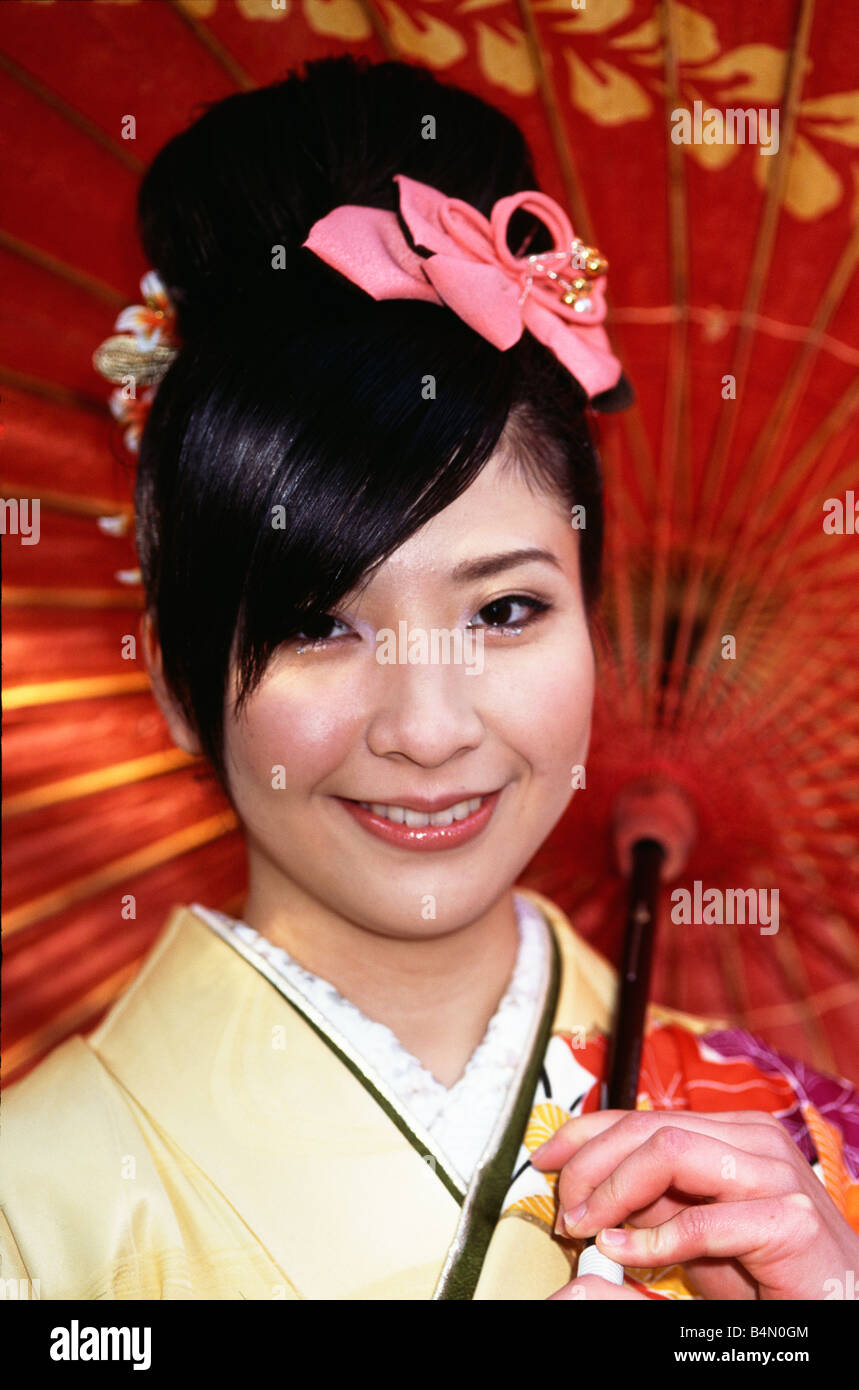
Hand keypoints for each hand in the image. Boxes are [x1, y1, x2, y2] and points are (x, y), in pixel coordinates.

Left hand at [532, 1109, 858, 1299]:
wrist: (842, 1309)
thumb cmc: (769, 1275)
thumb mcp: (692, 1234)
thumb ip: (644, 1211)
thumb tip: (579, 1204)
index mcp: (731, 1133)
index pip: (641, 1113)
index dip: (583, 1132)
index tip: (542, 1158)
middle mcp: (755, 1141)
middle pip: (647, 1125)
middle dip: (590, 1164)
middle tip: (563, 1212)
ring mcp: (777, 1176)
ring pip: (670, 1149)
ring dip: (614, 1189)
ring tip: (588, 1228)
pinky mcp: (790, 1222)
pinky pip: (705, 1221)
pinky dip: (653, 1239)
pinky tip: (624, 1253)